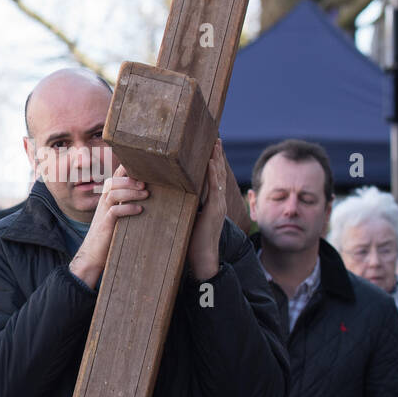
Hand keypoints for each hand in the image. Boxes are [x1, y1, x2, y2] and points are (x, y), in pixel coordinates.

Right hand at [68, 164, 148, 289]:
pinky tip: (139, 210)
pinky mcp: (105, 225)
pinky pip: (114, 211)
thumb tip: (149, 196)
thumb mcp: (118, 217)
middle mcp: (103, 203)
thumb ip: (128, 205)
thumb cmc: (109, 236)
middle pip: (113, 182)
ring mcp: (103, 213)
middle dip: (130, 180)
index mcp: (107, 199)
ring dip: (131, 192)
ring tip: (146, 194)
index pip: (114, 178)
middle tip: (146, 184)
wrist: (92, 256)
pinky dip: (127, 208)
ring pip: (114, 193)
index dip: (125, 170)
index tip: (142, 168)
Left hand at [187, 140, 225, 281]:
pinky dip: (213, 173)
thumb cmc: (194, 241)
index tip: (211, 147)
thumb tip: (178, 196)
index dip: (214, 162)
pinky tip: (210, 161)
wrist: (202, 258)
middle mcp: (218, 201)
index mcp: (213, 203)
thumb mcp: (191, 218)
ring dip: (217, 159)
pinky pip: (214, 188)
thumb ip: (188, 206)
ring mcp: (218, 205)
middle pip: (219, 173)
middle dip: (218, 155)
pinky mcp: (214, 210)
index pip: (214, 178)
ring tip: (215, 143)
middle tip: (216, 138)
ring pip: (219, 177)